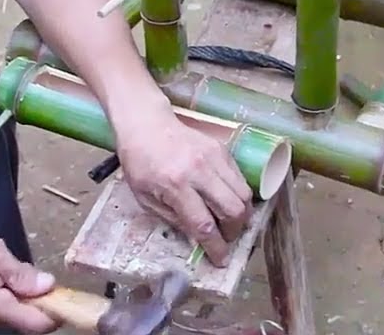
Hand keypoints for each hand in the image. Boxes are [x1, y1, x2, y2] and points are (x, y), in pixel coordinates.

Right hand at [0, 225, 58, 333]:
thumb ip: (19, 271)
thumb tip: (47, 285)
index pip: (35, 324)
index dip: (55, 312)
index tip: (63, 295)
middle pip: (21, 319)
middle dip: (32, 300)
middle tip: (30, 272)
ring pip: (5, 314)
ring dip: (13, 296)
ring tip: (2, 267)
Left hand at [114, 103, 253, 266]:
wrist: (146, 124)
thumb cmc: (140, 163)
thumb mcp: (145, 197)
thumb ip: (172, 219)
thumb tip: (198, 238)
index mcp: (174, 186)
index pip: (204, 224)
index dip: (216, 247)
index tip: (220, 260)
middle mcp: (198, 171)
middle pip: (232, 210)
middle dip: (234, 232)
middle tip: (227, 238)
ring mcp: (213, 158)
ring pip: (243, 194)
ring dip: (242, 215)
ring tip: (231, 222)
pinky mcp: (222, 149)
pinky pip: (240, 178)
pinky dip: (239, 195)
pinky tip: (229, 200)